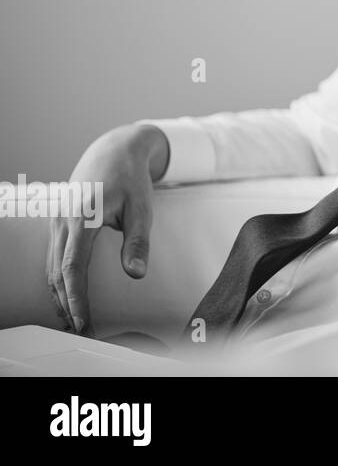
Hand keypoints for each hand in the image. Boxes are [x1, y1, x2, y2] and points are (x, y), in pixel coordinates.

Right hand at [46, 124, 168, 336]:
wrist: (115, 151)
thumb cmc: (131, 180)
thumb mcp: (142, 209)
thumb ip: (138, 243)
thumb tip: (135, 274)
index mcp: (83, 217)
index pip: (73, 267)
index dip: (76, 297)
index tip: (83, 320)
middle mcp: (63, 220)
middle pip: (58, 272)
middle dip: (67, 303)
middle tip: (80, 329)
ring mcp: (57, 220)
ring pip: (52, 266)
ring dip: (60, 294)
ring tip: (73, 319)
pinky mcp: (59, 221)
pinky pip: (53, 256)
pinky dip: (57, 279)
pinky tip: (66, 295)